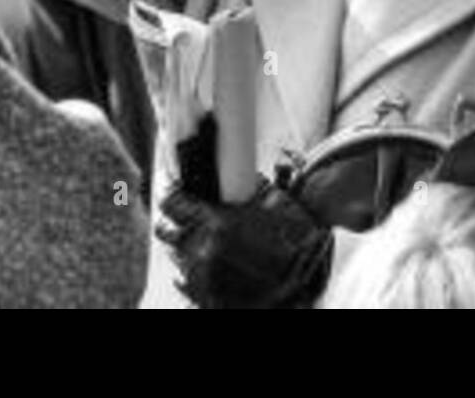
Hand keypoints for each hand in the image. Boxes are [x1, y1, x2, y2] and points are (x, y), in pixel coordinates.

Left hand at [156, 177, 332, 308]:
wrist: (306, 286)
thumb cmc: (296, 241)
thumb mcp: (274, 201)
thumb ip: (243, 189)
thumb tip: (225, 175)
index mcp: (217, 224)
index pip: (171, 203)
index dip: (171, 191)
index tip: (173, 187)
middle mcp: (204, 253)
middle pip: (167, 231)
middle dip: (177, 220)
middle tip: (187, 214)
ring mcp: (204, 280)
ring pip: (177, 256)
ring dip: (187, 246)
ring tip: (207, 241)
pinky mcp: (207, 299)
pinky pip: (187, 281)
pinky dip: (196, 270)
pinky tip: (214, 264)